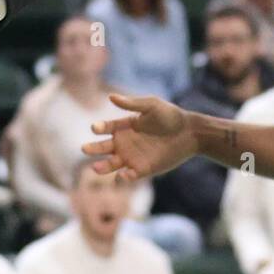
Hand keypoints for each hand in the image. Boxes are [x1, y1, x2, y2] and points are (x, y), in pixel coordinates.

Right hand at [82, 93, 197, 180]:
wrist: (189, 133)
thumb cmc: (170, 116)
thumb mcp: (151, 105)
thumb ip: (131, 104)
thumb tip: (110, 96)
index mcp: (126, 126)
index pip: (108, 127)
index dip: (100, 128)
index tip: (95, 128)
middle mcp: (127, 142)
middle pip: (105, 147)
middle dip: (94, 149)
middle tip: (84, 149)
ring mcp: (134, 157)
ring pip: (113, 164)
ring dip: (104, 166)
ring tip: (96, 169)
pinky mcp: (144, 169)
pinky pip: (131, 175)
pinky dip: (125, 177)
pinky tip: (122, 175)